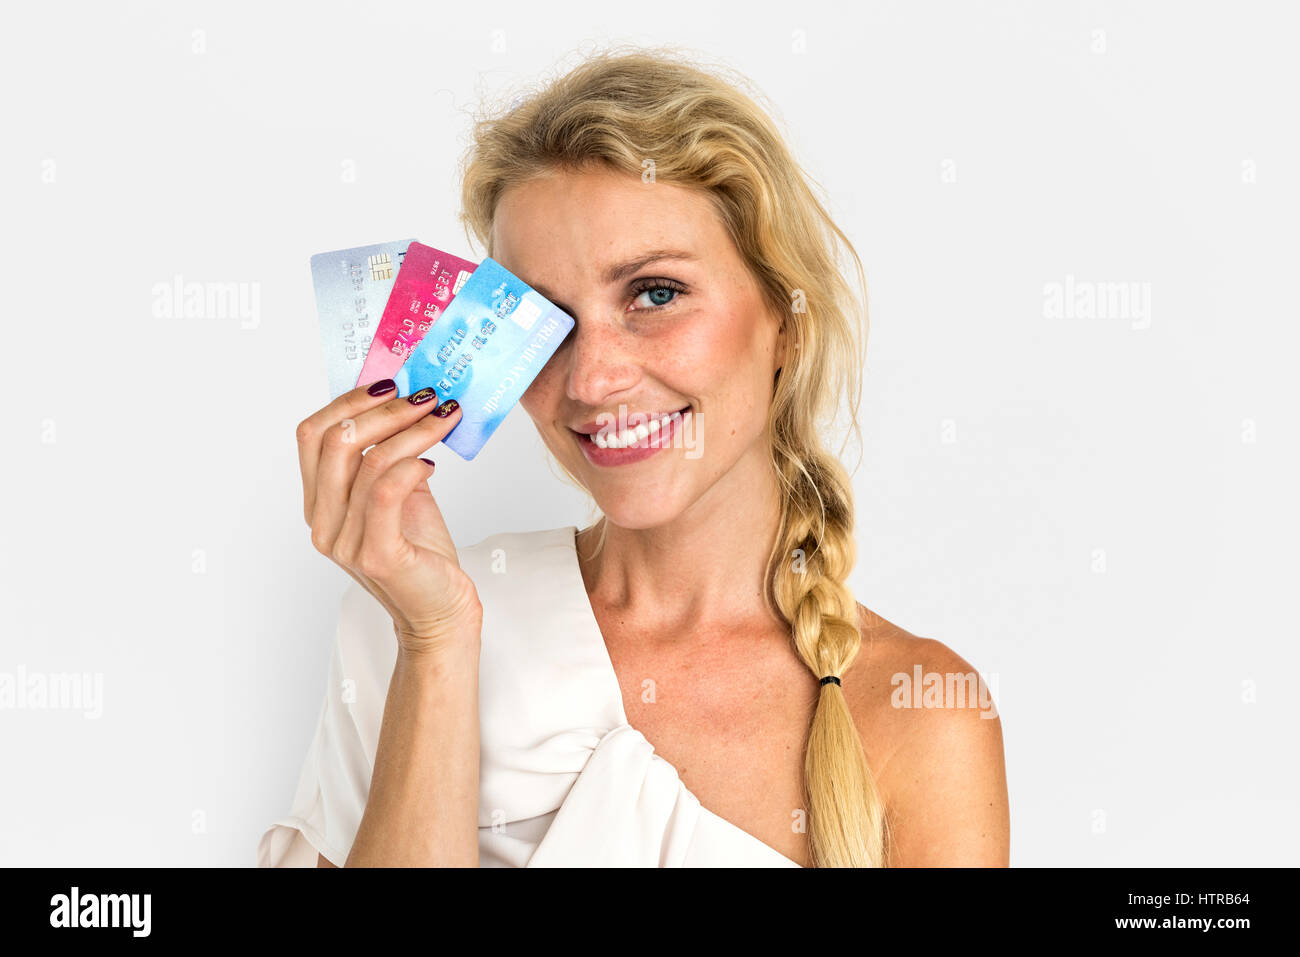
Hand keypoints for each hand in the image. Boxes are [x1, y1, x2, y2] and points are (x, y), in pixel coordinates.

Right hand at [295, 380, 481, 654]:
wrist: (440, 612)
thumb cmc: (422, 554)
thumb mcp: (400, 494)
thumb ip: (389, 456)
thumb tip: (406, 401)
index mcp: (320, 504)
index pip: (312, 435)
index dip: (348, 401)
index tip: (389, 384)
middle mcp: (323, 522)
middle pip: (334, 440)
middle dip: (384, 409)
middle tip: (427, 395)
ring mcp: (345, 541)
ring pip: (368, 460)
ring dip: (413, 430)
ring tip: (445, 417)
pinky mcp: (378, 554)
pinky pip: (386, 491)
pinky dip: (412, 465)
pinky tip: (434, 462)